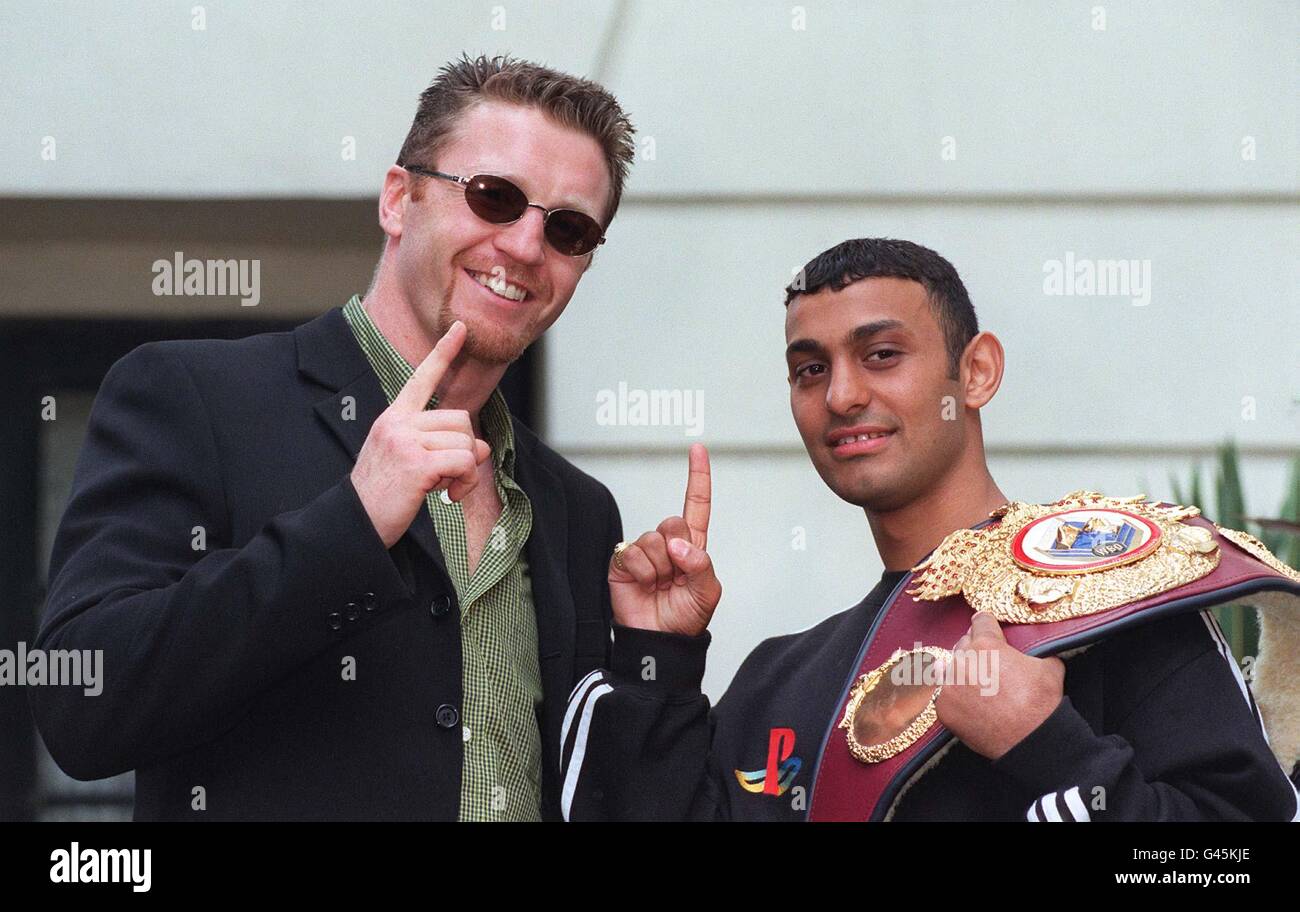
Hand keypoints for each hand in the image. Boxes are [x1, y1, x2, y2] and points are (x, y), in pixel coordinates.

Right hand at [350, 321, 490, 547]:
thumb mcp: (410, 463)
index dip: (444, 352)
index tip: (462, 329)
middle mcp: (397, 423)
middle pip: (461, 419)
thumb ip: (442, 447)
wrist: (354, 525)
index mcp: (393, 418)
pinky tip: (447, 496)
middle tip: (448, 477)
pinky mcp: (416, 463)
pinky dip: (465, 482)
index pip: (421, 378)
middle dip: (464, 449)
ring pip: (466, 442)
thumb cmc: (382, 497)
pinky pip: (463, 462)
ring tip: (444, 489)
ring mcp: (405, 441)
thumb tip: (482, 446)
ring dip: (465, 471)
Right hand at [609, 443, 720, 635]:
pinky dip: (641, 572)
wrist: (659, 641)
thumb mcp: (708, 592)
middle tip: (675, 576)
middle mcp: (668, 544)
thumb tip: (677, 544)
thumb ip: (700, 563)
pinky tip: (643, 585)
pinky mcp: (623, 561)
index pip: (696, 505)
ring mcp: (644, 552)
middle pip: (672, 523)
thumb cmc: (685, 618)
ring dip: (659, 567)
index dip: (697, 477)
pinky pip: (633, 553)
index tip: (697, 449)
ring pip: (653, 540)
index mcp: (692, 546)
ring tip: (658, 585)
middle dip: (677, 550)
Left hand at [933, 611, 1065, 759]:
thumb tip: (1041, 651)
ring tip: (974, 685)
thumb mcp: (1049, 666)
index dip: (985, 623)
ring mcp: (949, 684)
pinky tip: (968, 704)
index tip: (983, 624)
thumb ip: (1037, 652)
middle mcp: (963, 660)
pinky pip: (943, 694)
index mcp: (987, 645)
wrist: (1032, 741)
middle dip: (974, 650)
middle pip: (963, 644)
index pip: (980, 621)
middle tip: (986, 664)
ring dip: (959, 672)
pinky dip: (954, 697)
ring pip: (949, 668)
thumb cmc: (1042, 703)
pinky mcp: (942, 707)